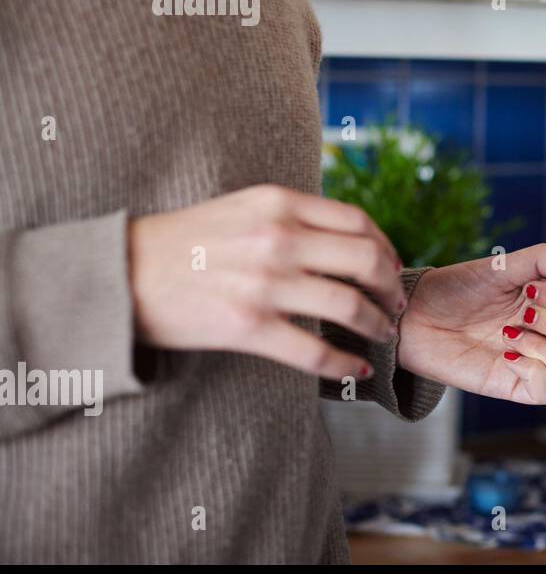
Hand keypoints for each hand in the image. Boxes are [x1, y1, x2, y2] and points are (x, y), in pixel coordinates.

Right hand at [129, 184, 403, 380]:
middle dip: (391, 287)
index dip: (386, 247)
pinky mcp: (247, 326)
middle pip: (365, 260)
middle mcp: (277, 238)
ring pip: (348, 305)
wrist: (121, 274)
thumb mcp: (243, 207)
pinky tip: (357, 370)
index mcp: (278, 203)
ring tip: (382, 335)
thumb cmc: (185, 242)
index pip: (358, 222)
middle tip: (396, 305)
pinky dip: (344, 364)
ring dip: (376, 324)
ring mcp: (263, 283)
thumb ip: (292, 214)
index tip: (392, 266)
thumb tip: (346, 236)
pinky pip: (313, 350)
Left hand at [397, 244, 545, 404]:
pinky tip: (509, 354)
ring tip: (513, 332)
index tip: (539, 288)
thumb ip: (540, 259)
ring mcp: (531, 360)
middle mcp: (545, 333)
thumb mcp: (499, 266)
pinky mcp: (513, 384)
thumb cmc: (454, 289)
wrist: (414, 317)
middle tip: (526, 310)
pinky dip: (536, 372)